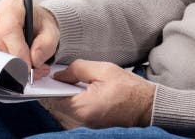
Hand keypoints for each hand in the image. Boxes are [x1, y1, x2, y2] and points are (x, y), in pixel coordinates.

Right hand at [0, 0, 60, 76]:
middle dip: (12, 60)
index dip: (17, 50)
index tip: (27, 65)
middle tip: (27, 71)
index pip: (9, 29)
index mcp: (12, 6)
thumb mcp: (51, 32)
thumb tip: (34, 58)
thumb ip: (46, 44)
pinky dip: (2, 66)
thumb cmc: (39, 24)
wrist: (34, 25)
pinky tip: (16, 66)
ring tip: (26, 69)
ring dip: (7, 65)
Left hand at [40, 60, 155, 128]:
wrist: (147, 106)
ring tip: (75, 82)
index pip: (53, 98)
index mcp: (83, 107)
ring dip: (65, 95)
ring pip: (64, 109)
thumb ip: (77, 69)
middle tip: (61, 76)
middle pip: (56, 105)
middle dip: (56, 90)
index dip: (48, 85)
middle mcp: (81, 121)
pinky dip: (74, 101)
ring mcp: (86, 125)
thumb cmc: (129, 88)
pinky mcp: (91, 125)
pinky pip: (74, 112)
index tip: (47, 75)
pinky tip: (82, 90)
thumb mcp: (103, 70)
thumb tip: (59, 75)